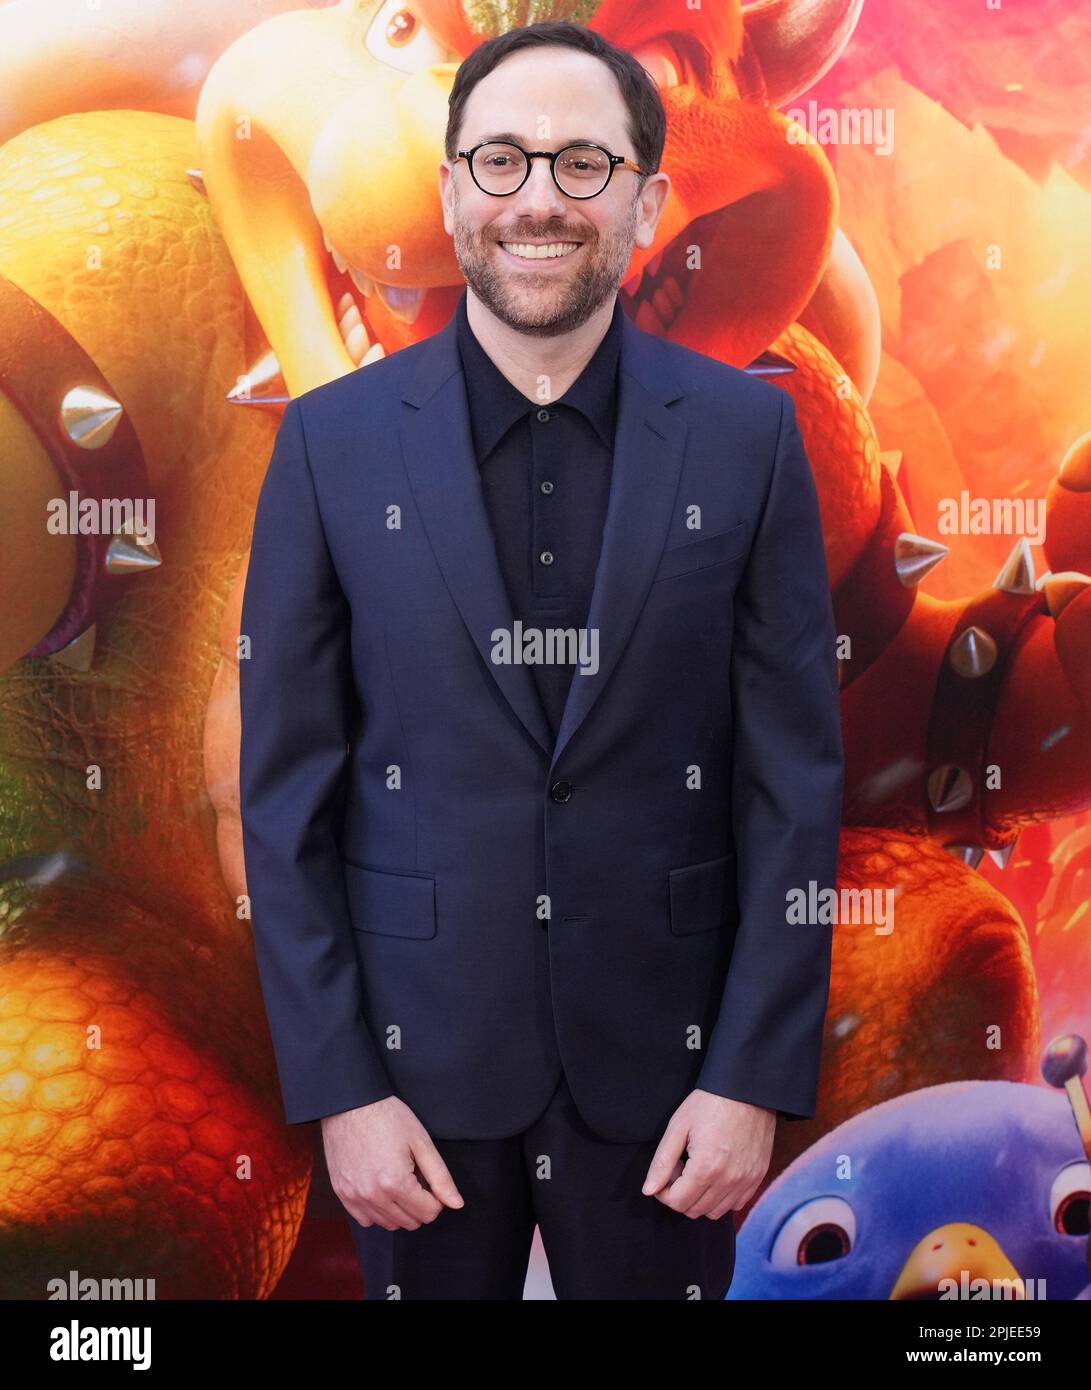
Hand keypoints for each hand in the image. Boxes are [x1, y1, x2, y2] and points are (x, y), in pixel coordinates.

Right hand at [321, 1095, 464, 1230]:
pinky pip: (365, 1220)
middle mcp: (373, 1196)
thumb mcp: (421, 1142)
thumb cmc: (387, 1117)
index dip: (436, 1198)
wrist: (350, 1104)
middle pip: (410, 1222)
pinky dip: (377, 1211)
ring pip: (389, 1224)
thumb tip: (456, 1204)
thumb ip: (441, 1177)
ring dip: (399, 1210)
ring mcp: (354, 1197)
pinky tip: (380, 1189)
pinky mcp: (342, 1194)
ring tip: (397, 1181)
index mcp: (395, 1182)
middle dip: (419, 1205)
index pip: (429, 1213)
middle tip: (415, 1178)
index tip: (430, 1180)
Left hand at [641, 1089, 774, 1219]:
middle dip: (680, 1194)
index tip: (667, 1171)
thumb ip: (662, 1161)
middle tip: (681, 1167)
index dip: (664, 1191)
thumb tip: (648, 1190)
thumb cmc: (710, 1103)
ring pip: (715, 1212)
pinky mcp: (757, 1177)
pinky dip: (722, 1197)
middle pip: (694, 1210)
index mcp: (706, 1168)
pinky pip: (735, 1204)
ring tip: (698, 1170)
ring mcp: (746, 1181)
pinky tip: (716, 1173)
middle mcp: (728, 1181)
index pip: (677, 1202)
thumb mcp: (678, 1126)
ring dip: (700, 1198)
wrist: (746, 1089)